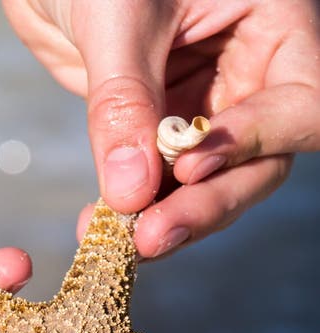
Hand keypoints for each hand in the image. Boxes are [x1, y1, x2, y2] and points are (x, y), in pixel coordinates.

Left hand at [2, 0, 319, 255]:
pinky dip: (136, 210)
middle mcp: (252, 72)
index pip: (301, 103)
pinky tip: (102, 227)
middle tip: (149, 237)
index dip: (256, 142)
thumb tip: (131, 192)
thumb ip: (125, 102)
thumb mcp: (116, 19)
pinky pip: (163, 186)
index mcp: (273, 21)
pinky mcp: (164, 134)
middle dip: (205, 204)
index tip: (190, 167)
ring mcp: (209, 107)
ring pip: (211, 185)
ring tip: (119, 241)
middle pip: (259, 162)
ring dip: (167, 219)